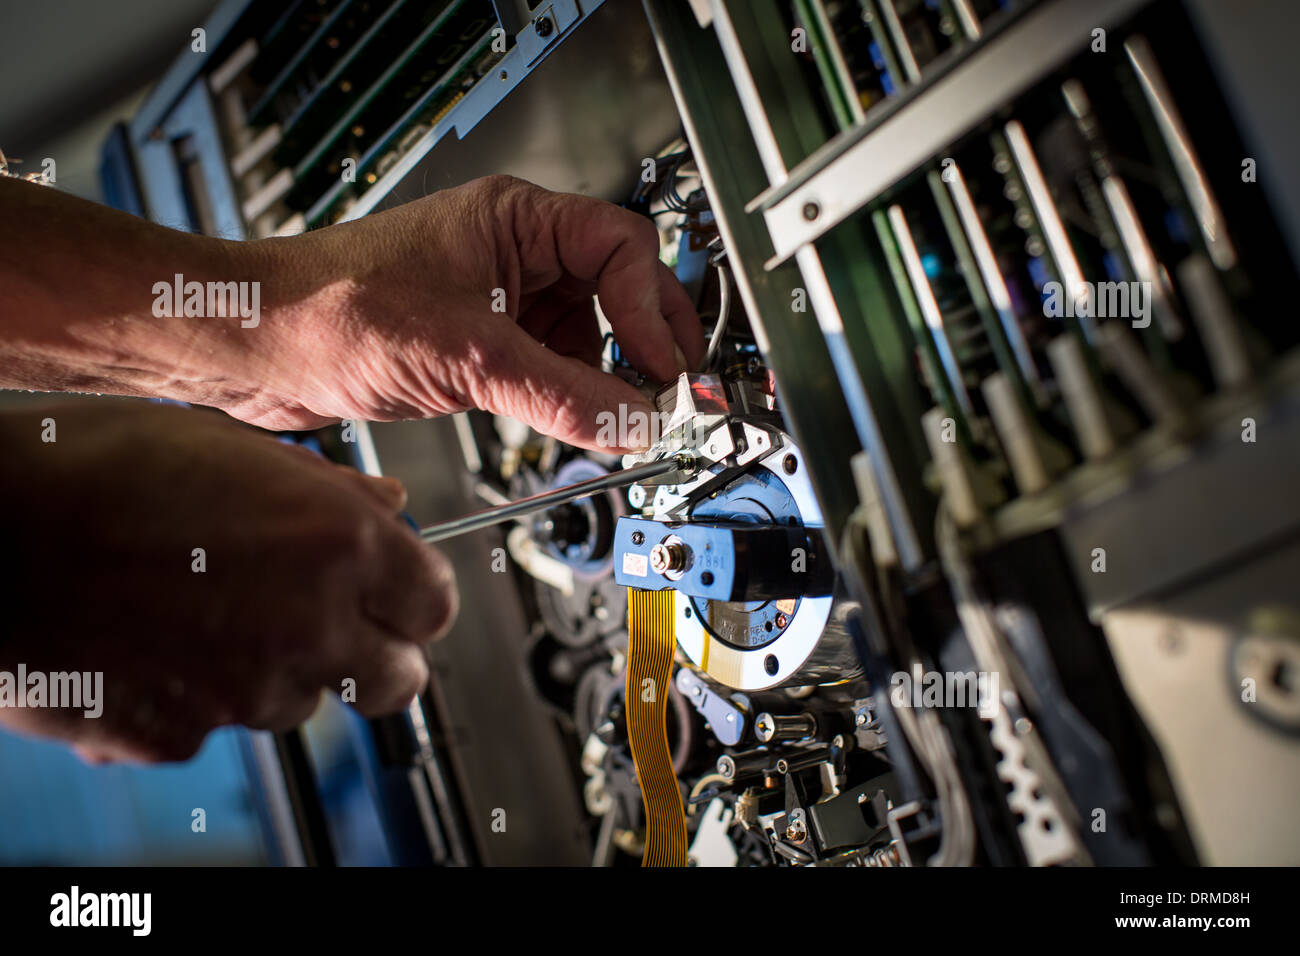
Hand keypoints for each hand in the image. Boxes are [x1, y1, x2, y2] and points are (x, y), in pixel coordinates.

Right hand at [0, 402, 455, 762]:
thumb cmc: (97, 471)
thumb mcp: (232, 447)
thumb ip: (328, 489)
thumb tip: (388, 505)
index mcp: (342, 547)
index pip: (436, 606)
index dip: (413, 597)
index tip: (392, 588)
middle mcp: (311, 628)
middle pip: (398, 680)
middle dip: (375, 654)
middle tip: (328, 618)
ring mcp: (248, 693)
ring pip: (303, 702)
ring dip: (279, 669)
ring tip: (209, 611)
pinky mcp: (182, 737)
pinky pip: (218, 725)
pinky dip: (200, 695)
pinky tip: (155, 643)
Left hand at [227, 175, 704, 448]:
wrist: (254, 350)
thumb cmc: (328, 311)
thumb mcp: (465, 355)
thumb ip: (560, 393)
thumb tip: (631, 421)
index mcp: (513, 220)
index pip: (620, 248)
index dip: (651, 306)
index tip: (662, 365)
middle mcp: (509, 254)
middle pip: (612, 291)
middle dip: (638, 342)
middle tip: (664, 391)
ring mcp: (492, 300)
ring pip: (581, 337)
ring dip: (599, 378)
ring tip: (608, 416)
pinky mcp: (474, 344)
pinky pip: (544, 368)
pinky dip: (563, 398)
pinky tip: (564, 421)